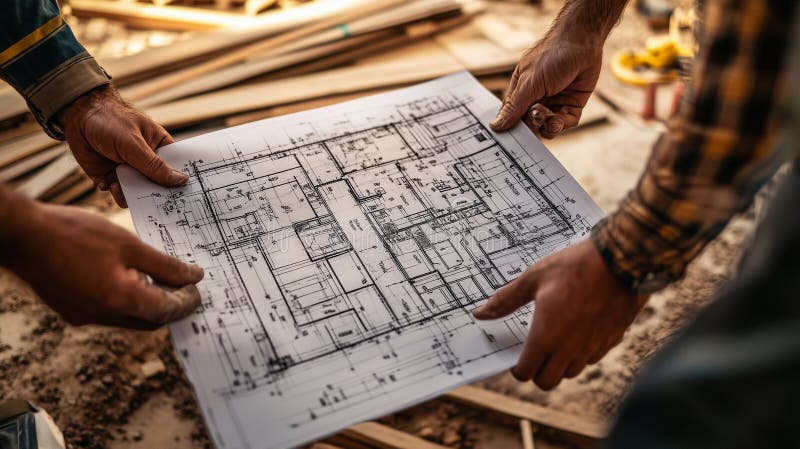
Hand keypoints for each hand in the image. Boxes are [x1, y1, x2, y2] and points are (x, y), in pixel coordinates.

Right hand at [6, 201, 203, 329]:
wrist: (23, 236)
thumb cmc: (74, 234)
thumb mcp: (128, 244)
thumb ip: (164, 265)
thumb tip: (192, 276)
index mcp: (121, 301)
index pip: (166, 311)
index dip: (186, 302)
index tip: (197, 290)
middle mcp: (102, 316)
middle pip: (149, 321)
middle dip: (170, 307)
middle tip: (184, 287)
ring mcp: (84, 316)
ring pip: (128, 318)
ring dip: (147, 304)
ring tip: (160, 279)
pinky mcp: (71, 310)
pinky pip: (107, 312)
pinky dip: (125, 301)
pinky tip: (129, 278)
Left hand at [56, 85, 185, 207]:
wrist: (77, 117)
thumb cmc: (110, 121)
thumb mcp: (134, 144)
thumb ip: (154, 165)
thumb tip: (181, 180)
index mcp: (159, 148)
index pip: (175, 168)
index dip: (180, 182)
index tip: (184, 196)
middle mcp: (146, 161)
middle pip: (157, 185)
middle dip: (153, 193)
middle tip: (151, 202)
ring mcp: (129, 170)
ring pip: (137, 192)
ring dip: (129, 194)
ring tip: (117, 186)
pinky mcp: (111, 176)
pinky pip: (117, 193)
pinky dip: (112, 191)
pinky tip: (105, 181)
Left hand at [472, 240, 646, 389]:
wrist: (621, 260)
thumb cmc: (575, 266)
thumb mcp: (533, 278)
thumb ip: (505, 300)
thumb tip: (480, 313)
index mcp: (547, 337)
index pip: (526, 373)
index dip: (517, 368)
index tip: (516, 356)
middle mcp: (570, 349)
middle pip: (547, 382)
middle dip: (536, 372)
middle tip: (533, 352)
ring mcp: (592, 348)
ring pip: (570, 373)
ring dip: (559, 364)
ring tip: (555, 340)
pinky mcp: (611, 341)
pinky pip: (591, 359)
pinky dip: (580, 353)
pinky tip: (578, 331)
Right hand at [491, 35, 602, 137]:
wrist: (583, 42)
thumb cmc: (552, 56)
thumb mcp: (529, 83)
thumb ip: (514, 107)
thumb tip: (495, 126)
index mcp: (521, 91)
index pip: (512, 116)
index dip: (512, 128)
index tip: (513, 139)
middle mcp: (536, 99)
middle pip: (530, 125)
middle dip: (531, 126)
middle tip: (534, 119)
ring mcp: (554, 103)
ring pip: (547, 127)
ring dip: (547, 125)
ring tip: (548, 115)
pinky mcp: (572, 105)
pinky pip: (565, 123)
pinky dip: (562, 123)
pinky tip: (560, 117)